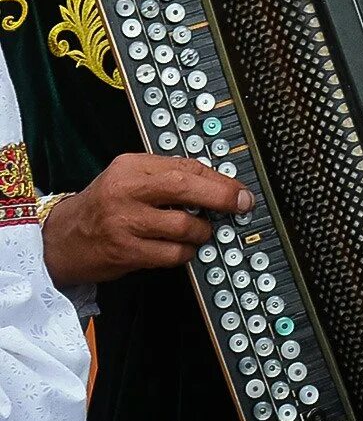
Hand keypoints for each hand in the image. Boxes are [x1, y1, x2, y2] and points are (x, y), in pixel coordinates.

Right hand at [42, 154, 252, 284]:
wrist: (63, 239)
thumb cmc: (105, 206)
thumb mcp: (130, 178)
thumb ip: (168, 177)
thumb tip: (219, 185)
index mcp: (131, 167)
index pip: (185, 166)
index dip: (219, 179)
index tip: (240, 190)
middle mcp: (126, 191)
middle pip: (186, 187)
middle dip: (222, 197)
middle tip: (241, 206)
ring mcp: (125, 223)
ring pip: (184, 226)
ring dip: (202, 232)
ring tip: (199, 232)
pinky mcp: (126, 252)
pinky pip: (173, 254)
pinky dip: (185, 253)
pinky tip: (180, 248)